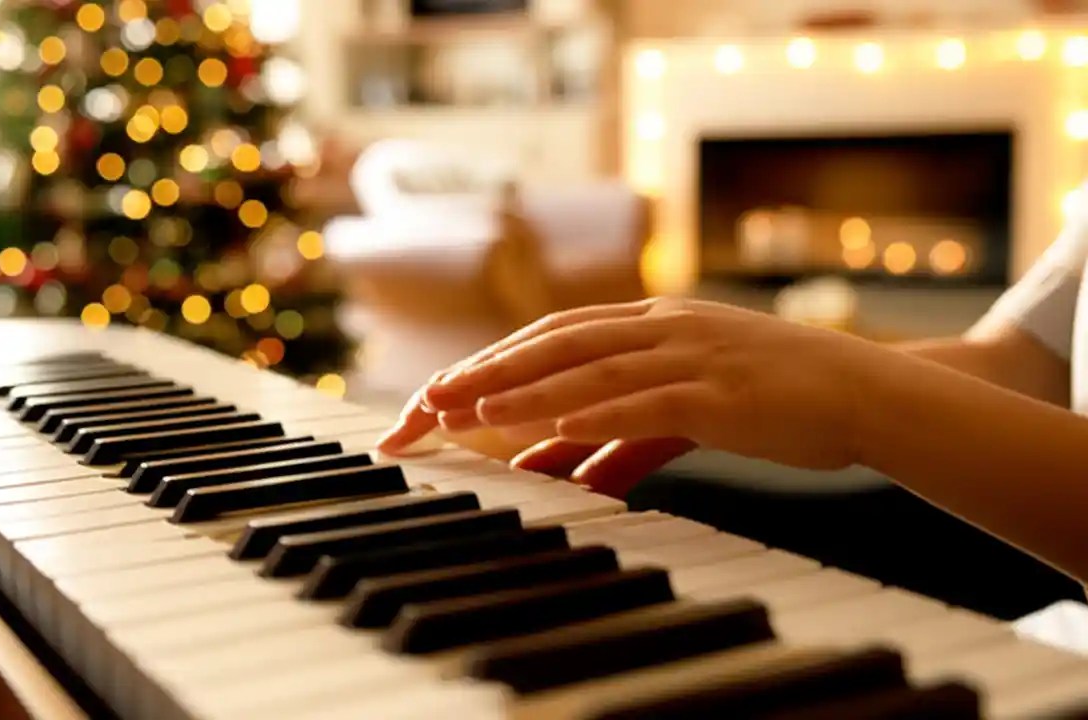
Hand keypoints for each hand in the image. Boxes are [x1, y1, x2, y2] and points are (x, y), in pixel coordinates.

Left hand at [382, 298, 891, 494]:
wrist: (865, 393)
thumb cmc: (773, 401)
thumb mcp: (682, 415)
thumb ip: (613, 441)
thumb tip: (549, 469)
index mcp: (655, 321)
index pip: (556, 332)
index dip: (496, 357)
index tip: (445, 385)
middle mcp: (665, 326)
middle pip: (558, 342)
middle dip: (491, 369)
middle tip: (433, 396)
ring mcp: (693, 353)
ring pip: (592, 367)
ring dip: (526, 388)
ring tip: (471, 409)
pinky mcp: (721, 391)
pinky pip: (649, 401)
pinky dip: (599, 412)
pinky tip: (556, 425)